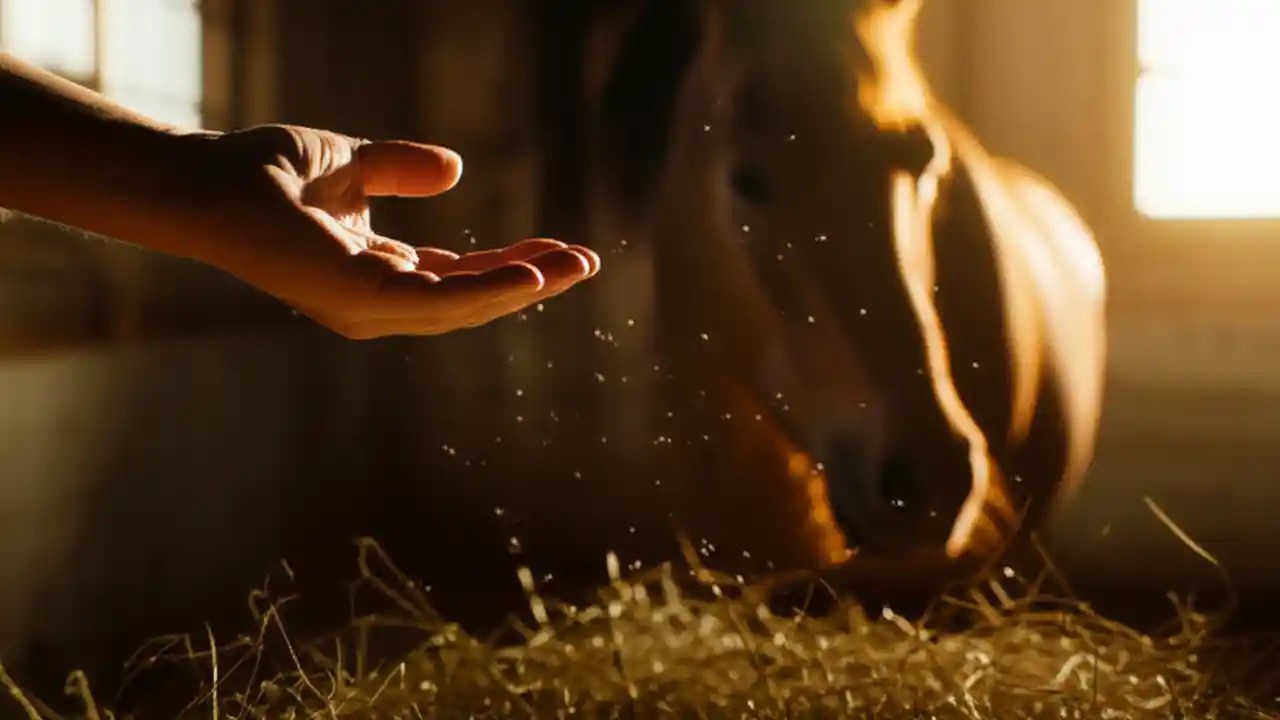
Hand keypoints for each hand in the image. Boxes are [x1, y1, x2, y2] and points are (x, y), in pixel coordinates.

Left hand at [187, 125, 599, 338]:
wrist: (210, 180)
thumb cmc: (264, 173)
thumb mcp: (351, 162)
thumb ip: (400, 168)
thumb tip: (457, 169)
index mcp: (379, 271)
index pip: (459, 277)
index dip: (511, 265)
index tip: (561, 249)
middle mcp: (378, 300)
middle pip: (472, 298)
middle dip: (532, 280)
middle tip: (588, 262)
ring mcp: (370, 307)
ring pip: (466, 306)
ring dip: (526, 287)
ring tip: (576, 265)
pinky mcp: (361, 299)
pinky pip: (441, 301)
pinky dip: (490, 292)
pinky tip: (533, 276)